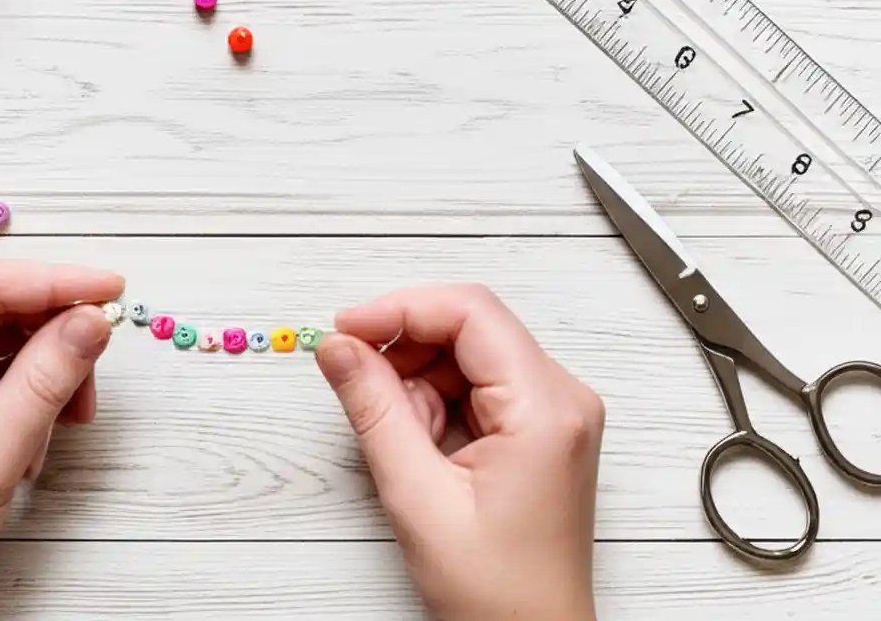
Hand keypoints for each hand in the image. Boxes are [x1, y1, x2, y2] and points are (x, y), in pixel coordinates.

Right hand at [315, 285, 603, 620]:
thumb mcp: (417, 496)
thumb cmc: (497, 592)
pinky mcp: (538, 429)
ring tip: (405, 444)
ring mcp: (554, 413)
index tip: (346, 329)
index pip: (471, 313)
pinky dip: (436, 405)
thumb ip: (373, 409)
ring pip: (467, 356)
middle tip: (362, 390)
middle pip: (469, 329)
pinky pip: (476, 386)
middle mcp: (562, 399)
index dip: (400, 309)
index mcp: (547, 408)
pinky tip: (425, 449)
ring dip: (418, 384)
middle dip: (405, 353)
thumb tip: (339, 347)